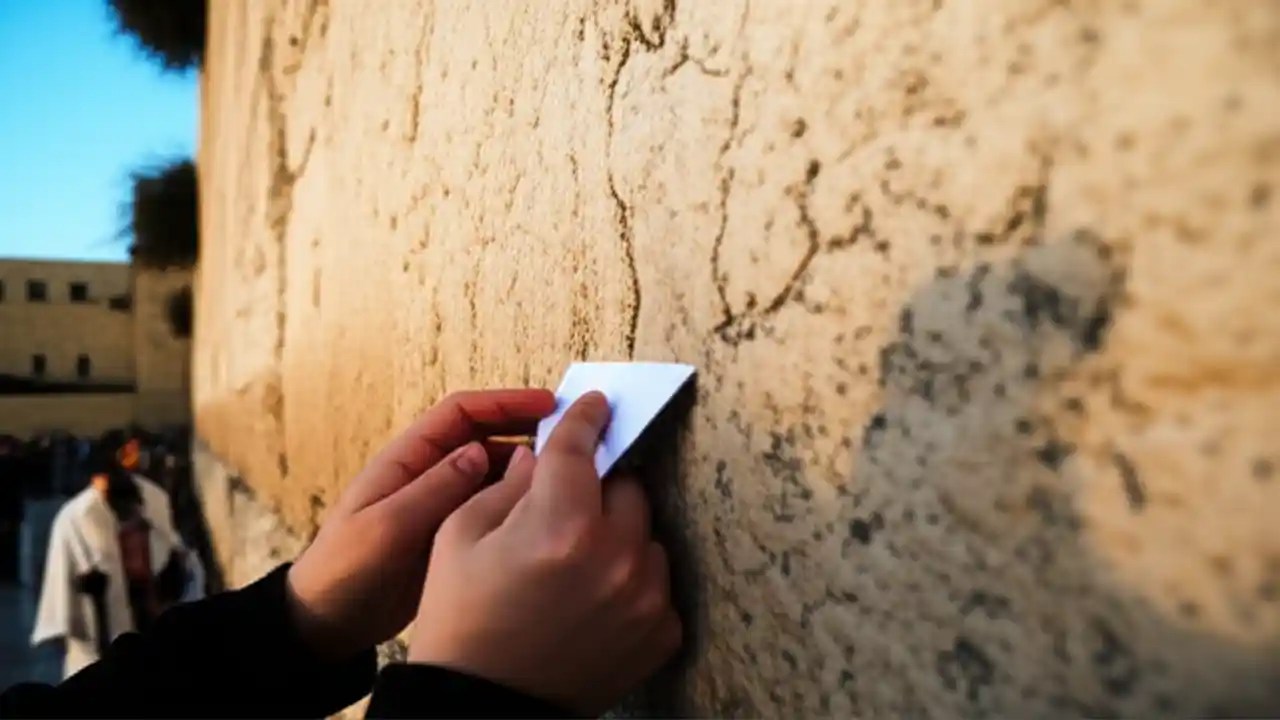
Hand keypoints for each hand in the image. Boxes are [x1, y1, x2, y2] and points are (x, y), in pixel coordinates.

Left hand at [286, 389, 555, 658]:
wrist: (327, 622)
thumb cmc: (343, 570)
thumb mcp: (386, 527)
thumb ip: (432, 490)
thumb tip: (479, 451)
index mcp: (407, 461)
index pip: (462, 413)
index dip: (505, 402)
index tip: (549, 404)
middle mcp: (430, 476)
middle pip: (487, 437)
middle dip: (528, 430)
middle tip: (574, 435)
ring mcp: (444, 505)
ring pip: (496, 474)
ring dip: (529, 470)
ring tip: (572, 475)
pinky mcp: (453, 535)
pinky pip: (493, 509)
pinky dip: (519, 504)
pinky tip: (546, 514)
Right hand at [409, 392, 681, 713]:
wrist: (481, 707)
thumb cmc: (461, 620)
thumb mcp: (460, 538)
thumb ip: (506, 485)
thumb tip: (538, 456)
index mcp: (560, 523)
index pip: (582, 447)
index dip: (586, 419)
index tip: (597, 404)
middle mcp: (615, 555)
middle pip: (626, 488)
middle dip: (598, 490)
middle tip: (566, 512)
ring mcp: (645, 596)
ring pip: (646, 535)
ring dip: (618, 537)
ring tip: (576, 567)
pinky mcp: (661, 632)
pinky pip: (656, 582)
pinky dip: (631, 581)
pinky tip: (593, 600)